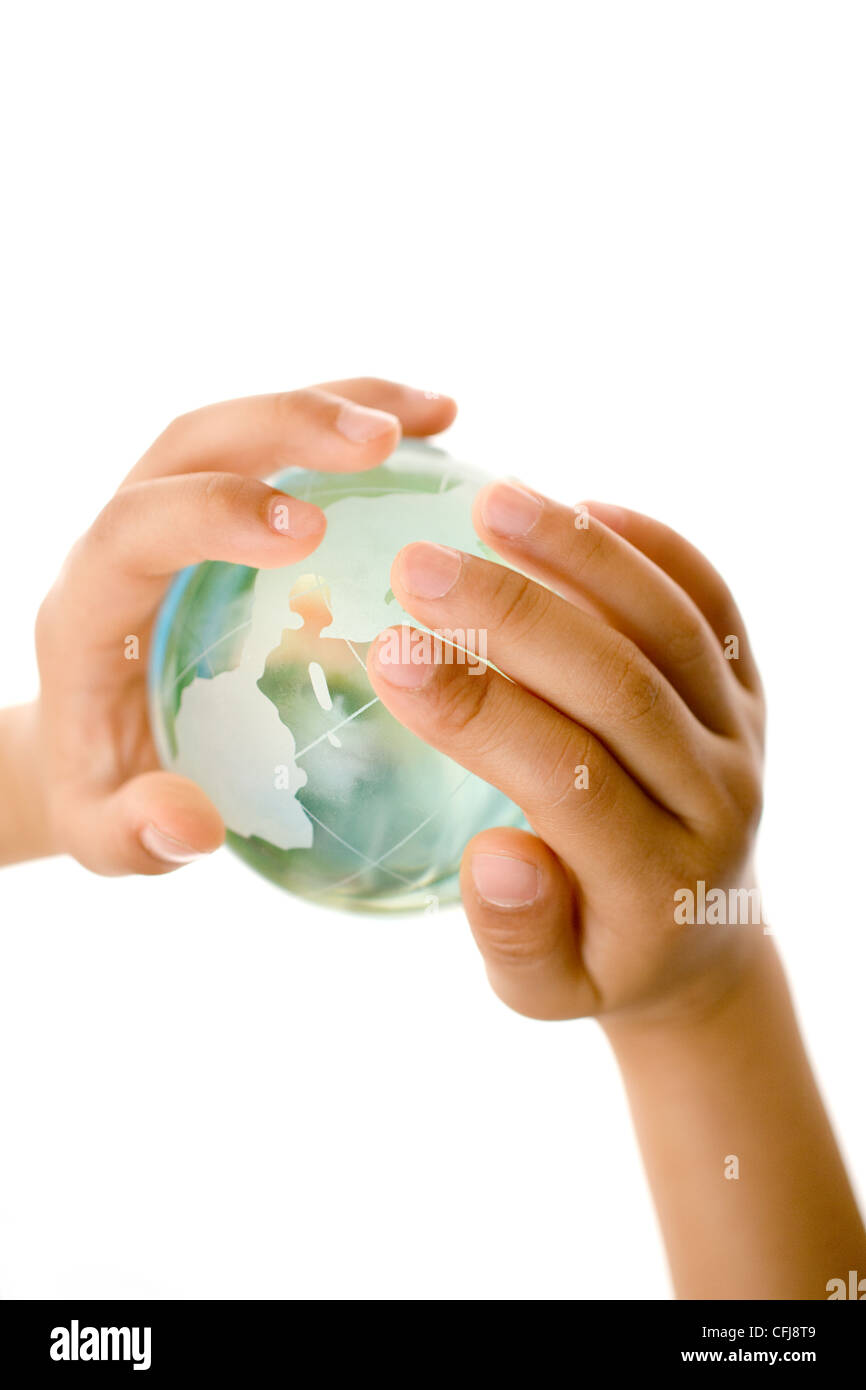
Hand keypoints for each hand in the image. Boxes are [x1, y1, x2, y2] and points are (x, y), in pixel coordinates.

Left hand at [21, 379, 454, 873]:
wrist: (97, 741)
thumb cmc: (110, 783)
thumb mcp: (110, 829)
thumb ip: (139, 830)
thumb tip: (191, 823)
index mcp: (91, 604)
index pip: (137, 527)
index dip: (215, 511)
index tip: (310, 530)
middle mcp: (126, 535)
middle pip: (193, 441)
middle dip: (286, 425)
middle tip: (385, 439)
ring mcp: (174, 504)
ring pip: (242, 423)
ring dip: (335, 401)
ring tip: (436, 413)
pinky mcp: (222, 502)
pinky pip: (285, 444)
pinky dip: (354, 421)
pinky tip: (433, 429)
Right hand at [368, 487, 765, 1023]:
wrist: (697, 942)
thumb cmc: (594, 958)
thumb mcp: (540, 988)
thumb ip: (517, 934)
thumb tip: (495, 852)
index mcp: (656, 883)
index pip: (565, 778)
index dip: (477, 712)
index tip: (389, 652)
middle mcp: (716, 802)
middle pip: (620, 689)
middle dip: (514, 619)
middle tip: (418, 566)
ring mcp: (741, 740)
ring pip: (671, 630)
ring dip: (583, 557)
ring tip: (493, 501)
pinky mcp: (750, 695)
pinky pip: (717, 607)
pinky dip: (660, 549)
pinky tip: (586, 503)